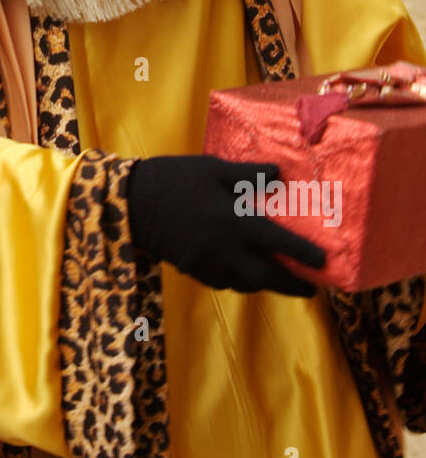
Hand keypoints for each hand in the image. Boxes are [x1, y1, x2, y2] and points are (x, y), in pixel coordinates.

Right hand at [127, 154, 326, 296]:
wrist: (132, 201)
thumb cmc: (175, 178)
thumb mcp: (213, 168)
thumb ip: (248, 175)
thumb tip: (278, 174)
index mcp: (235, 221)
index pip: (279, 243)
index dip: (304, 255)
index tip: (325, 263)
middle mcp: (225, 248)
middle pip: (266, 277)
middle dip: (291, 285)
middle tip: (311, 289)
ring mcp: (207, 263)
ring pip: (245, 284)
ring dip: (266, 285)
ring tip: (280, 280)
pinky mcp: (191, 269)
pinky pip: (222, 282)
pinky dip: (238, 281)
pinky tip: (243, 273)